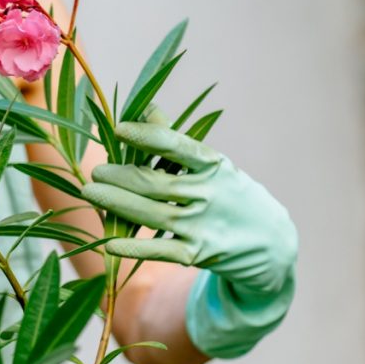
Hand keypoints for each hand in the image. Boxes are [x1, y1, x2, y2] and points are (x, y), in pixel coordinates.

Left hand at [82, 121, 297, 357]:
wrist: (273, 245)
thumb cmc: (234, 196)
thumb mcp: (215, 167)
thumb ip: (178, 142)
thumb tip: (147, 108)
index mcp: (215, 166)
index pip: (178, 146)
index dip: (147, 136)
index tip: (119, 129)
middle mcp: (210, 194)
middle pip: (155, 182)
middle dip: (120, 175)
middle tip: (96, 171)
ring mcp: (204, 226)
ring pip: (152, 214)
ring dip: (117, 203)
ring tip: (91, 192)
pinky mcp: (199, 255)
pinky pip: (160, 251)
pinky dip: (134, 247)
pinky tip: (109, 241)